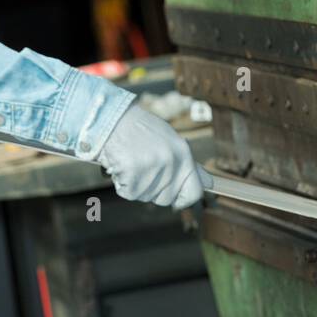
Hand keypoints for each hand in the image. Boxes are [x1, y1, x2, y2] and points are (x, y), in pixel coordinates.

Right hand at [94, 105, 214, 209]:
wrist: (112, 116)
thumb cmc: (139, 129)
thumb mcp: (169, 140)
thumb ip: (183, 163)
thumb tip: (205, 182)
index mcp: (184, 154)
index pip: (194, 192)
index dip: (183, 199)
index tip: (176, 199)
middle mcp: (171, 163)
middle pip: (166, 198)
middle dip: (153, 189)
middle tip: (143, 168)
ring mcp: (152, 170)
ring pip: (144, 196)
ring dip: (135, 184)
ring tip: (131, 160)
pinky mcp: (132, 175)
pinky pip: (127, 191)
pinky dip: (121, 182)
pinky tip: (121, 164)